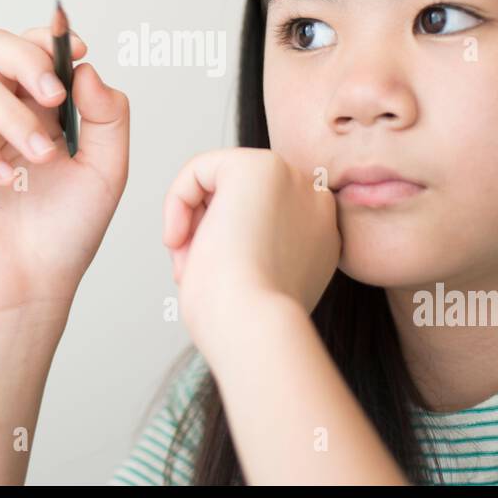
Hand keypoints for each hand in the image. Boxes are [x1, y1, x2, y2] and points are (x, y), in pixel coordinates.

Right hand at [0, 26, 129, 316]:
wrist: (31, 288)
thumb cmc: (66, 232)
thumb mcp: (107, 171)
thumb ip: (108, 117)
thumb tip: (86, 69)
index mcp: (36, 107)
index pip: (32, 50)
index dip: (49, 38)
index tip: (75, 47)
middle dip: (25, 58)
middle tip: (53, 93)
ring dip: (15, 117)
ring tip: (43, 156)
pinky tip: (7, 179)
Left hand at [161, 148, 340, 358]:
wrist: (256, 330)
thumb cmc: (246, 324)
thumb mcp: (260, 284)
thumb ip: (257, 252)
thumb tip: (226, 235)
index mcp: (320, 235)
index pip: (262, 221)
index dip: (229, 249)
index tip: (218, 283)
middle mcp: (314, 201)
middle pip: (242, 198)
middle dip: (208, 231)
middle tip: (192, 272)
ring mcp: (291, 179)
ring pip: (220, 181)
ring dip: (194, 222)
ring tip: (187, 265)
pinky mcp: (256, 167)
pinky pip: (200, 169)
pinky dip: (178, 201)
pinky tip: (177, 240)